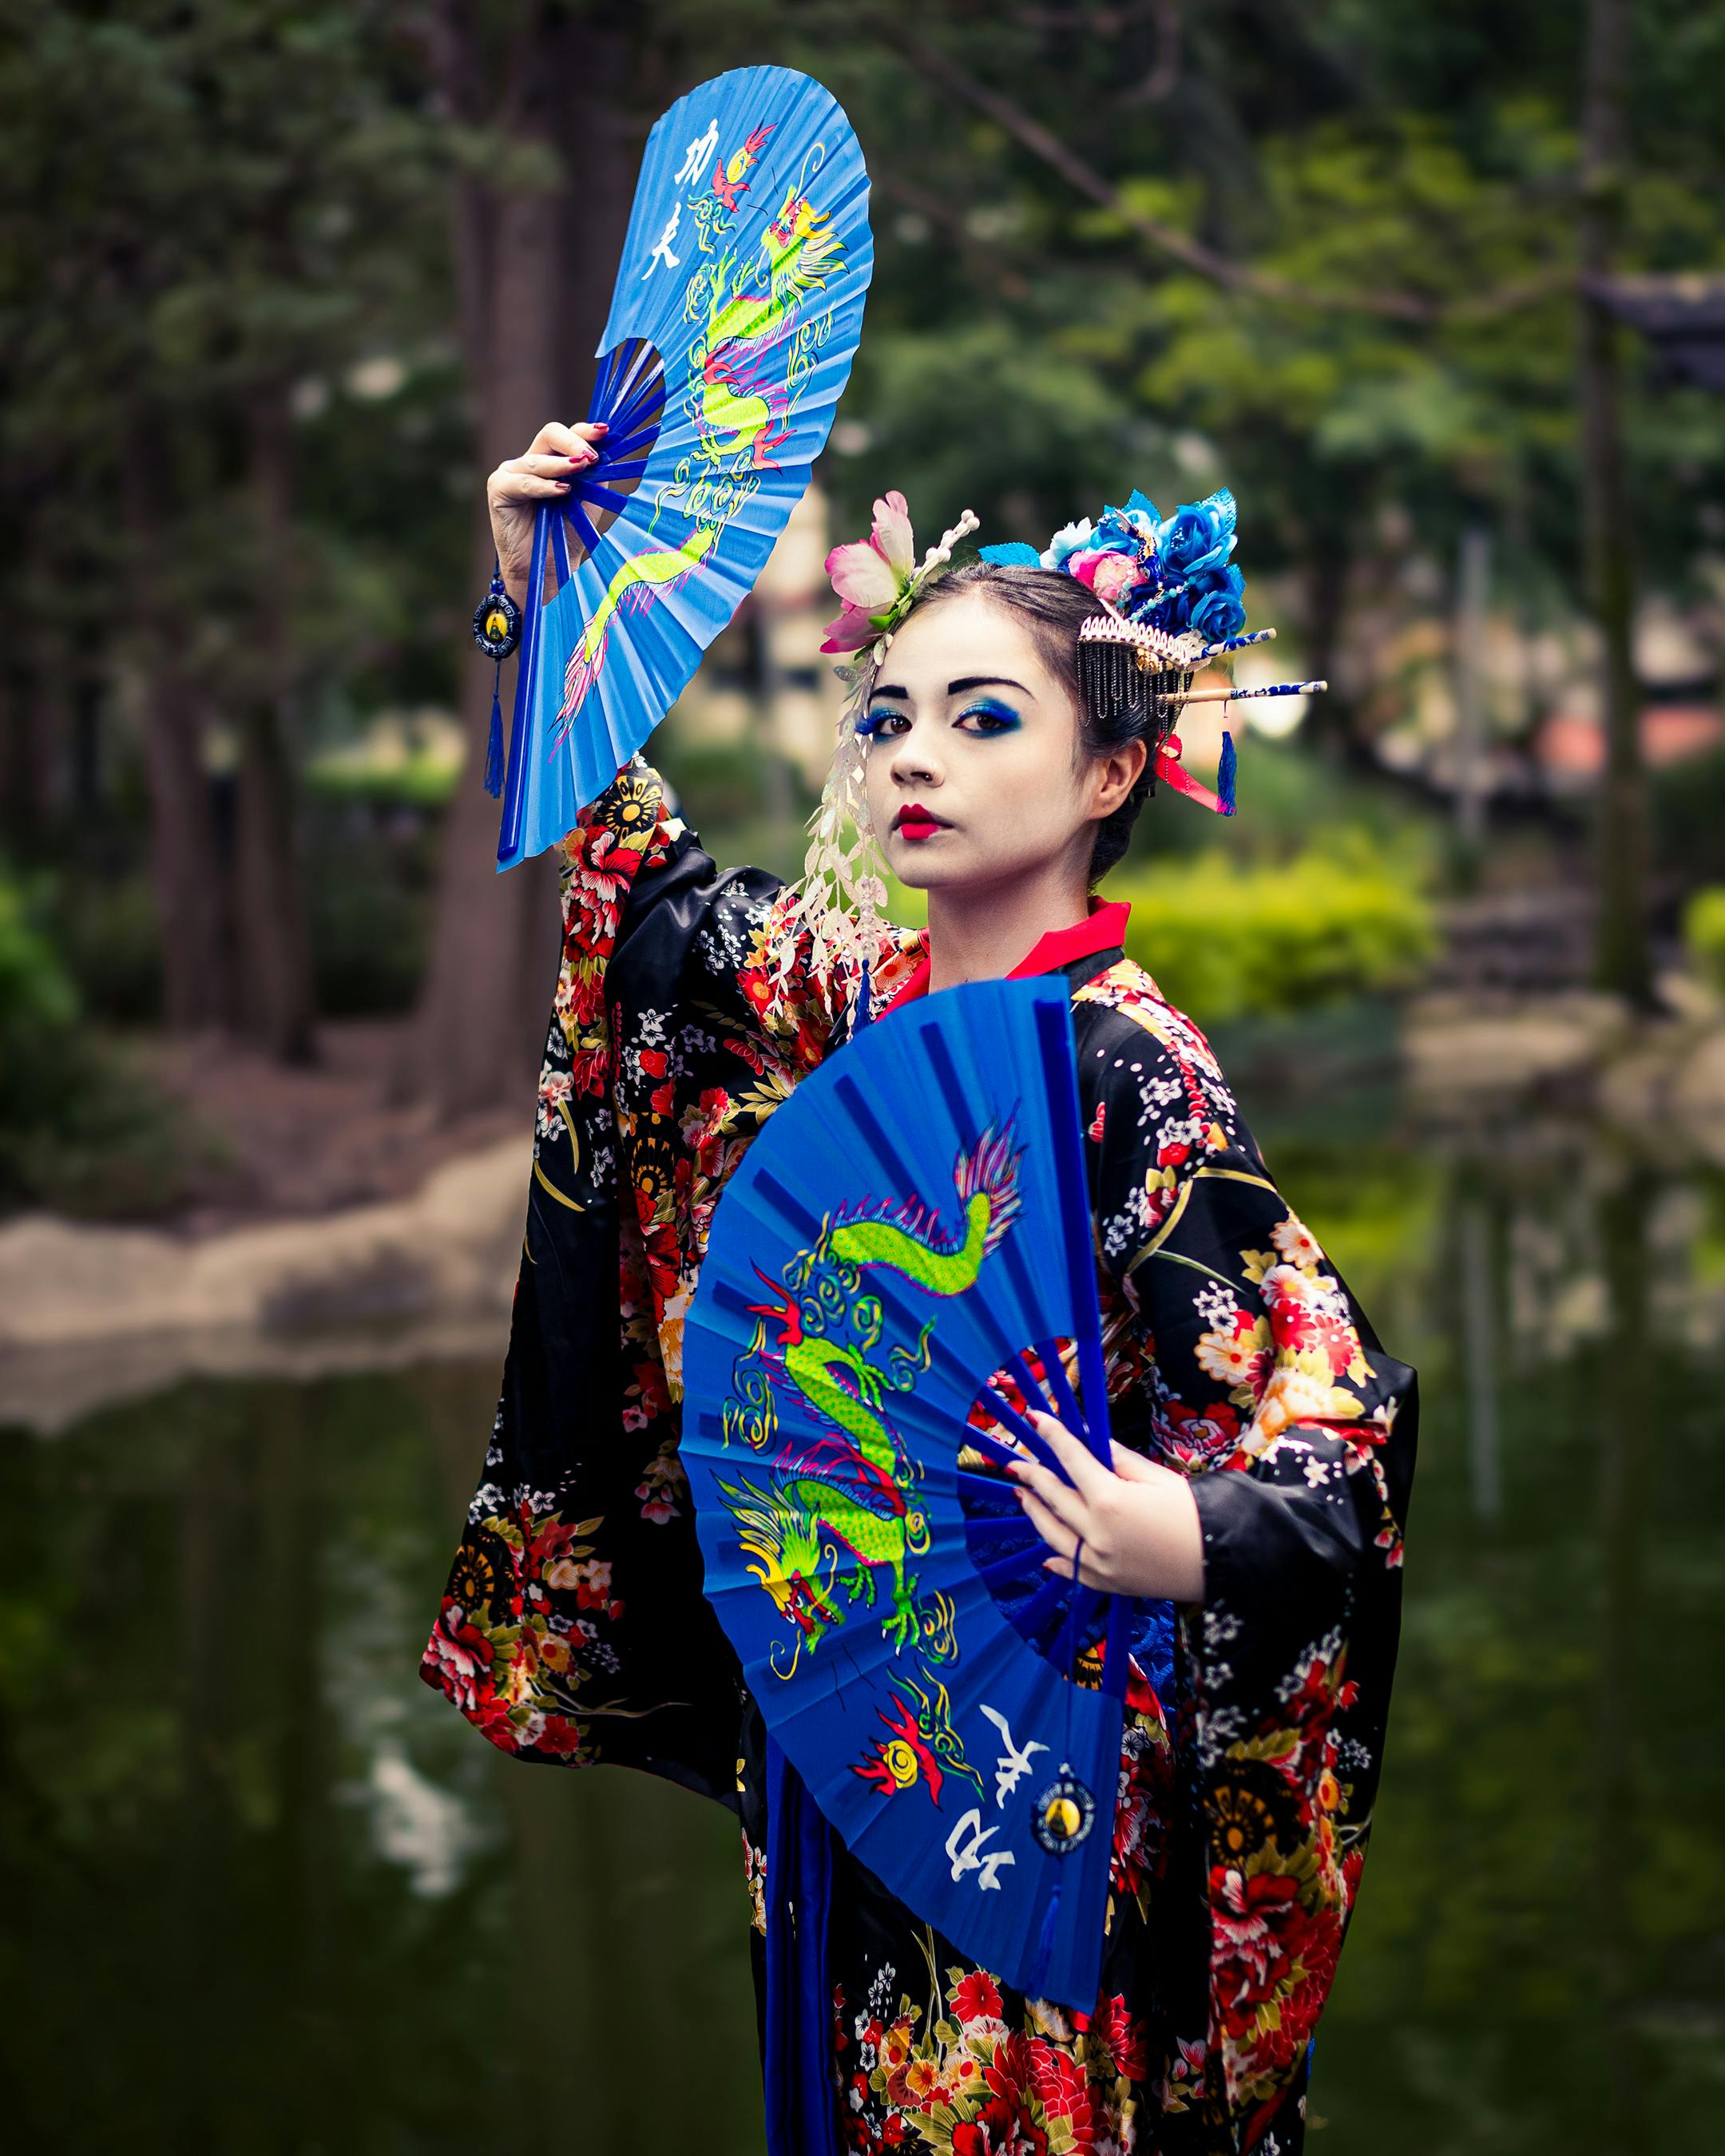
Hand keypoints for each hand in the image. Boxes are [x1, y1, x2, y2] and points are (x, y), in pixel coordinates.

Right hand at [487, 419, 610, 599]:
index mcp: (552, 461)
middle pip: (549, 434)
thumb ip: (594, 475)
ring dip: (561, 464)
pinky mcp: (497, 489)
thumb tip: (608, 449)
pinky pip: (522, 481)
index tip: (605, 432)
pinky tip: (561, 490)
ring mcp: (511, 473)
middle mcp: (530, 462)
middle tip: (591, 456)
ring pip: (537, 460)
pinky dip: (543, 486)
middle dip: (573, 441)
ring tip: (581, 467)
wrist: (550, 568)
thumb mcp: (588, 500)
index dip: (585, 430)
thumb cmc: (568, 535)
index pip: (566, 436)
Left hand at [1008, 1412, 1204, 1602]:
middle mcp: (1096, 1532)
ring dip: (1034, 1511)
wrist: (1223, 1562)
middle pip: (1053, 1496)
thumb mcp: (1157, 1477)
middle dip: (1033, 1475)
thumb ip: (1118, 1459)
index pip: (1070, 1458)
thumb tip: (1092, 1439)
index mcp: (1110, 1499)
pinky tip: (1045, 1552)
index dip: (1051, 1434)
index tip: (1034, 1419)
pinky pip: (1071, 1569)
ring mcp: (1098, 1561)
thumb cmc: (1194, 1514)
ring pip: (1051, 1533)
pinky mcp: (1107, 1583)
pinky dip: (1056, 1559)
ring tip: (1023, 1495)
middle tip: (1017, 1463)